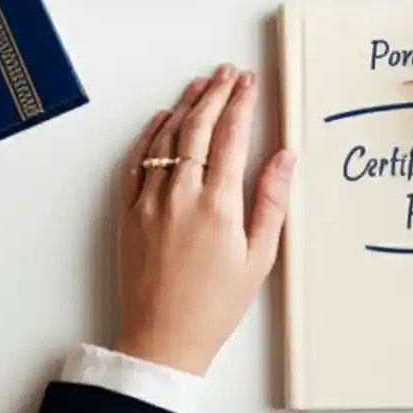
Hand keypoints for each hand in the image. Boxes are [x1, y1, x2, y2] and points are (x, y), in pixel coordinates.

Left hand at [114, 66, 296, 375]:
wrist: (162, 339)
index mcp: (218, 205)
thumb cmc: (214, 305)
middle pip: (198, 128)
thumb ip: (271, 201)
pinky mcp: (128, 213)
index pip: (231, 137)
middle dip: (215, 93)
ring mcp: (149, 202)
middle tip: (228, 73)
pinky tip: (161, 120)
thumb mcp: (259, 256)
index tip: (249, 82)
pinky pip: (136, 162)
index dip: (241, 103)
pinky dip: (150, 135)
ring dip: (184, 106)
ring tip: (200, 84)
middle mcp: (181, 195)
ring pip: (166, 138)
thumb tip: (284, 157)